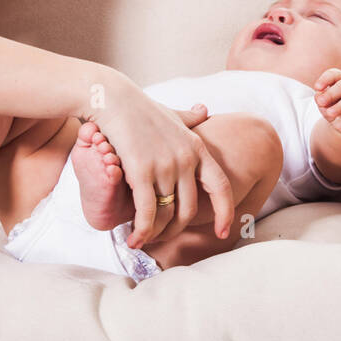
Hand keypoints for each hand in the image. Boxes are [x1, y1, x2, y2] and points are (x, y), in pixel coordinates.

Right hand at [86, 75, 233, 248]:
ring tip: (143, 241)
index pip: (221, 187)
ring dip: (155, 234)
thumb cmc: (141, 108)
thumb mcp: (173, 113)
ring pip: (166, 214)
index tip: (223, 232)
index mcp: (198, 149)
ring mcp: (165, 166)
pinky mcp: (141, 171)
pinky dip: (142, 230)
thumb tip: (205, 109)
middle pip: (189, 209)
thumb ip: (191, 117)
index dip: (225, 212)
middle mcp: (186, 159)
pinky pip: (147, 212)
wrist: (114, 99)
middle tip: (162, 239)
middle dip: (176, 230)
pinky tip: (133, 238)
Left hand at [313, 68, 340, 136]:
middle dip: (331, 93)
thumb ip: (321, 100)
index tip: (317, 87)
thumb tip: (318, 97)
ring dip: (340, 106)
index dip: (325, 79)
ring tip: (330, 113)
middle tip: (321, 101)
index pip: (334, 74)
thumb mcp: (325, 104)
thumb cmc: (334, 107)